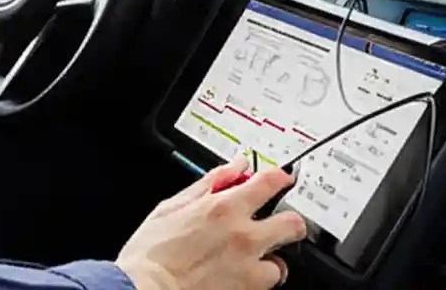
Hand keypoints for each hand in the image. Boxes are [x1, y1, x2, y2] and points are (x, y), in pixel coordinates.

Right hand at [116, 157, 307, 289]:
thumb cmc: (152, 252)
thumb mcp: (172, 205)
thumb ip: (209, 183)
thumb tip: (234, 167)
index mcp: (224, 208)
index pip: (271, 182)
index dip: (281, 178)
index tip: (281, 180)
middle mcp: (244, 236)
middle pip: (293, 223)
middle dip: (288, 222)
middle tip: (274, 224)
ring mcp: (250, 267)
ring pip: (281, 262)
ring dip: (267, 259)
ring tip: (246, 259)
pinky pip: (267, 284)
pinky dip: (256, 281)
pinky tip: (237, 276)